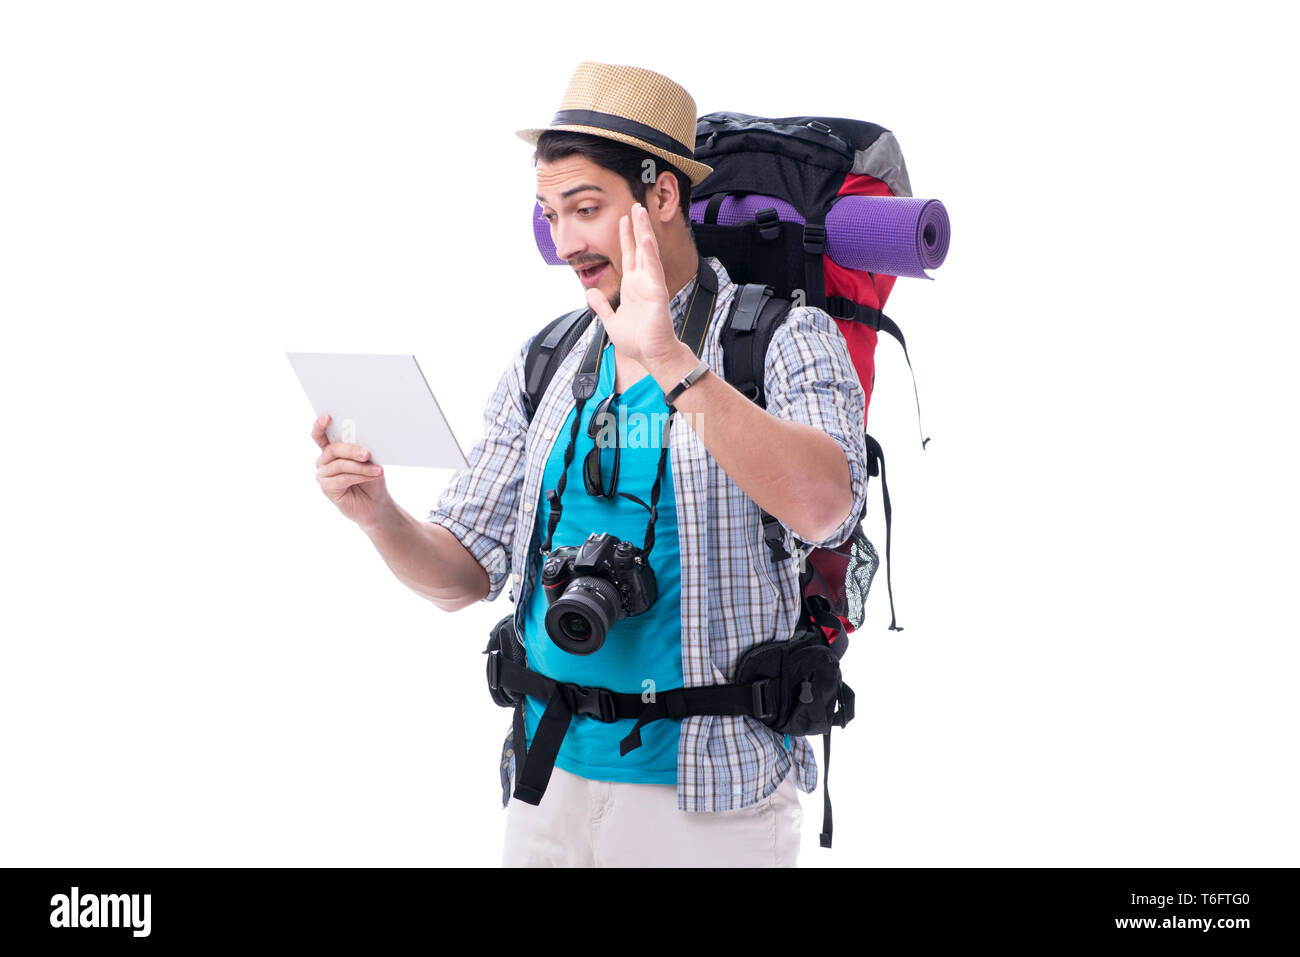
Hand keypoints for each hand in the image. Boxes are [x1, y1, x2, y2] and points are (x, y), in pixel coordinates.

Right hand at [312, 413, 391, 527]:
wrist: (376, 503)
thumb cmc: (372, 478)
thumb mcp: (369, 460)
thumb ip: (361, 450)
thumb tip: (363, 441)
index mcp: (332, 450)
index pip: (320, 435)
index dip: (320, 425)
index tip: (327, 417)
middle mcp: (324, 461)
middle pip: (333, 449)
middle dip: (351, 450)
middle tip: (367, 453)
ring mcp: (323, 475)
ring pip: (340, 465)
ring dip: (361, 467)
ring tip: (378, 470)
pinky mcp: (327, 488)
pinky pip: (343, 478)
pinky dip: (359, 477)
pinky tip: (373, 476)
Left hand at [585, 202, 681, 369]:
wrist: (651, 355)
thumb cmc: (636, 341)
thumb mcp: (610, 320)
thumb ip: (601, 305)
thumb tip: (590, 292)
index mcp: (632, 287)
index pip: (629, 256)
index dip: (626, 237)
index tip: (623, 220)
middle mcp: (642, 282)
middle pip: (639, 248)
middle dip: (636, 227)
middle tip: (635, 206)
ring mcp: (651, 285)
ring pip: (648, 252)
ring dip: (644, 231)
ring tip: (642, 211)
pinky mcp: (657, 292)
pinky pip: (653, 269)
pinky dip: (649, 254)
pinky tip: (645, 238)